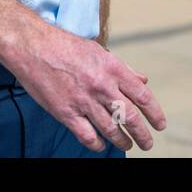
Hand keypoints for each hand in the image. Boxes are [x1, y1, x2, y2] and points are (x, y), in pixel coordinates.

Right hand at [6, 22, 165, 152]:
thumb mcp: (98, 51)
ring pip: (112, 130)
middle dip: (142, 134)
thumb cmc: (64, 45)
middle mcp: (101, 85)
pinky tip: (101, 145)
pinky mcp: (66, 112)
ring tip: (127, 145)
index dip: (154, 113)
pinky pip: (88, 136)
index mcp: (112, 68)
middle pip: (130, 117)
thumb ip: (122, 68)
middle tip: (147, 143)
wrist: (32, 46)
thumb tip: (142, 80)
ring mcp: (84, 100)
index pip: (142, 95)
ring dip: (122, 141)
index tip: (159, 124)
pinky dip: (97, 144)